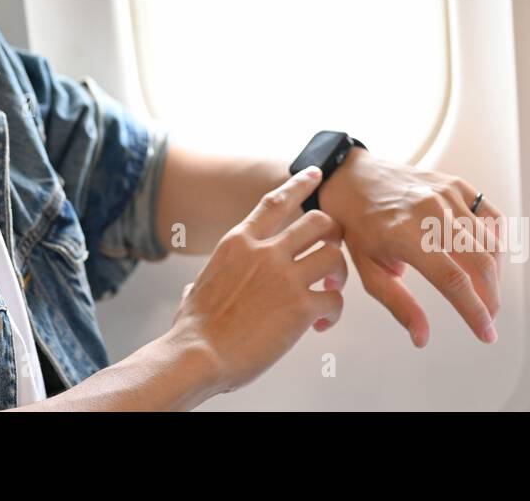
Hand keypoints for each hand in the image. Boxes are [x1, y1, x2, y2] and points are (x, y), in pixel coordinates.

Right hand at [168, 166, 347, 395]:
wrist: (196, 356)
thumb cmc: (193, 329)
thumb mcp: (195, 290)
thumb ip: (204, 282)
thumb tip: (191, 291)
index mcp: (239, 242)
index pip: (276, 202)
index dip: (300, 184)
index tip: (316, 173)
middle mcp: (265, 252)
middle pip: (318, 222)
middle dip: (332, 236)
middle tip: (329, 256)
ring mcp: (285, 277)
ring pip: (333, 256)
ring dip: (338, 274)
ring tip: (329, 291)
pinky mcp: (300, 307)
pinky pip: (335, 300)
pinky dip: (333, 312)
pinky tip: (320, 325)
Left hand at [319, 149, 504, 346]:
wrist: (354, 180)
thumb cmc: (359, 228)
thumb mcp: (368, 270)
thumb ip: (398, 305)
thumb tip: (422, 339)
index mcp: (404, 234)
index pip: (452, 279)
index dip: (474, 311)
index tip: (487, 334)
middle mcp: (430, 211)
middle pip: (480, 262)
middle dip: (491, 298)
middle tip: (489, 317)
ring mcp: (446, 194)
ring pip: (490, 242)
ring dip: (495, 275)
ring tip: (485, 293)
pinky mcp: (457, 185)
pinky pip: (493, 218)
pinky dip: (497, 243)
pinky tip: (488, 261)